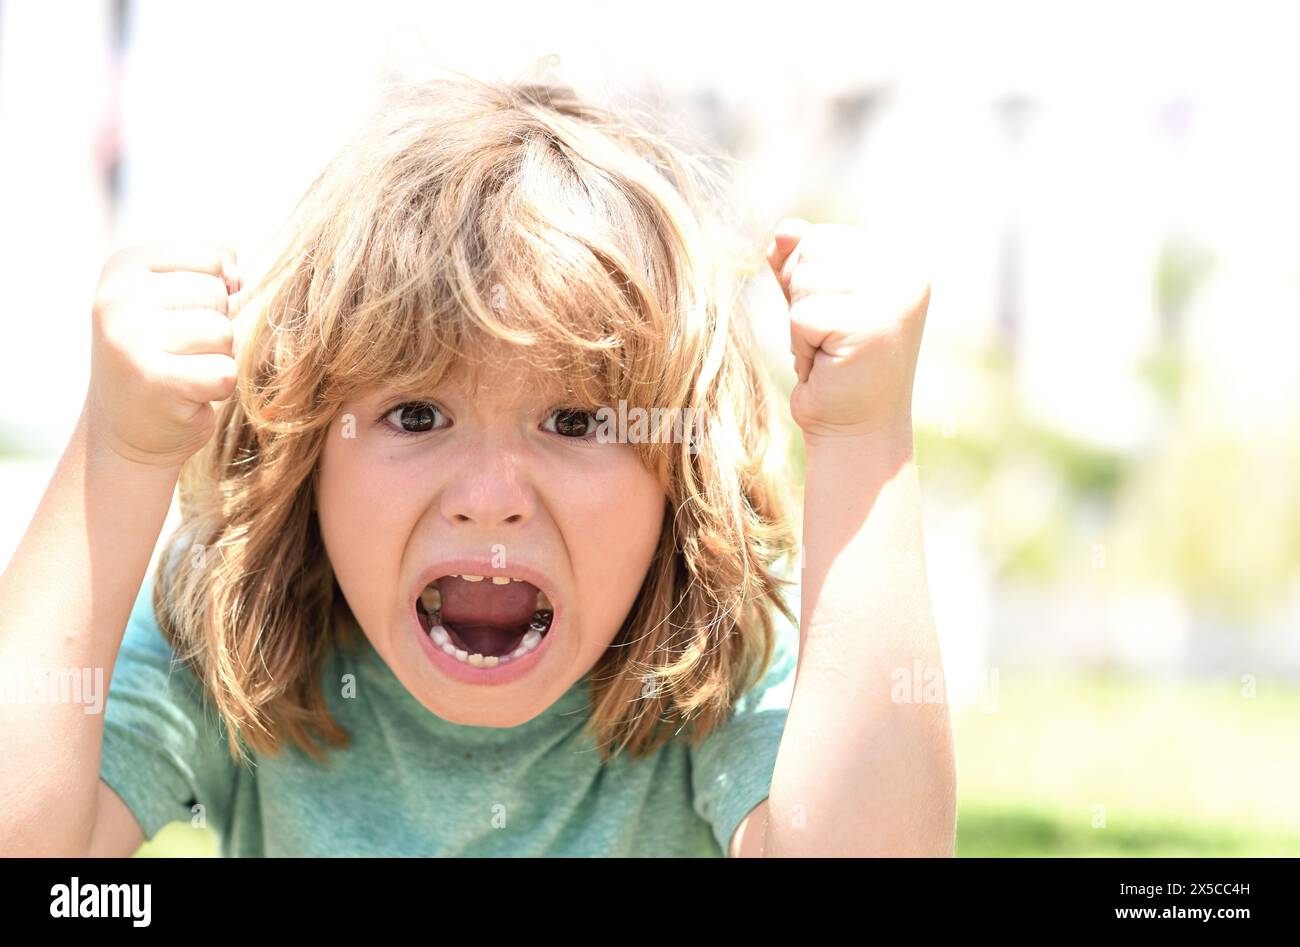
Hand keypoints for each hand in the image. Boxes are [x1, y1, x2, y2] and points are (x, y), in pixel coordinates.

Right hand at [85, 244, 247, 466]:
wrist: (125, 430)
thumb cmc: (163, 355)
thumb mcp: (174, 298)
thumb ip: (211, 270)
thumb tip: (238, 277)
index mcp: (123, 266)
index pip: (211, 258)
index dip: (212, 296)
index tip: (177, 320)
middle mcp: (119, 299)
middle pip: (218, 295)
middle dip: (214, 328)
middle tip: (180, 353)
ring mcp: (132, 340)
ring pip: (224, 332)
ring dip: (218, 358)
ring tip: (184, 371)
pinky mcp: (156, 382)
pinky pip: (225, 372)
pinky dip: (219, 388)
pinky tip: (188, 394)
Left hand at [766, 218, 929, 440]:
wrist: (856, 431)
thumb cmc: (834, 367)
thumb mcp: (814, 301)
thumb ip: (799, 260)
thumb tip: (784, 230)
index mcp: (901, 260)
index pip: (819, 238)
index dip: (807, 283)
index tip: (834, 322)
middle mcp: (907, 271)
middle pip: (810, 252)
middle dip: (802, 300)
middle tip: (829, 340)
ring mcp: (894, 296)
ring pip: (804, 280)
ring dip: (801, 323)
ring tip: (830, 351)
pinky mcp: (871, 324)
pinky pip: (802, 314)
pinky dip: (801, 344)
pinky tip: (827, 365)